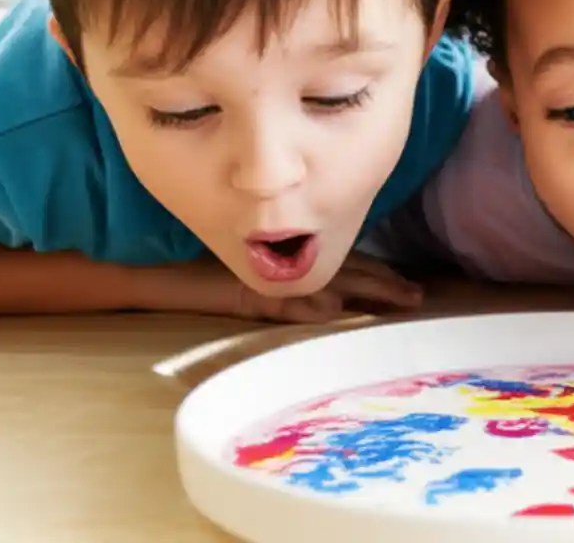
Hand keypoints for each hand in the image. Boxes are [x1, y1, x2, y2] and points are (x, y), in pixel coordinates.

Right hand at [167, 252, 422, 322]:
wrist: (154, 271)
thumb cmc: (200, 271)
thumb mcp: (253, 282)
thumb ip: (291, 297)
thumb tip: (337, 304)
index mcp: (291, 265)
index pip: (346, 266)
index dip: (380, 276)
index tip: (413, 287)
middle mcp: (285, 269)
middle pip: (346, 272)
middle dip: (385, 284)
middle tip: (420, 295)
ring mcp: (267, 279)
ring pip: (326, 282)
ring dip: (365, 290)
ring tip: (401, 299)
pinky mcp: (245, 292)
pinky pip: (282, 301)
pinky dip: (308, 306)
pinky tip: (333, 309)